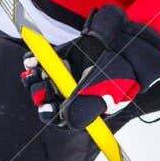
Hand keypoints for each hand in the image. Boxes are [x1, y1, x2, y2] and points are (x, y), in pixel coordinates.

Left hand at [22, 6, 159, 129]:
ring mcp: (64, 75)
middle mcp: (72, 93)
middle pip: (47, 99)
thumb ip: (85, 105)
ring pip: (40, 82)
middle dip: (40, 95)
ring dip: (33, 80)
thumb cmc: (123, 71)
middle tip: (41, 88)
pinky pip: (40, 62)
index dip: (51, 115)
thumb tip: (63, 119)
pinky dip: (32, 61)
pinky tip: (31, 61)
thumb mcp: (108, 90)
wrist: (129, 42)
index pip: (62, 117)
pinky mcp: (59, 57)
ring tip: (33, 75)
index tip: (46, 109)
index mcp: (84, 107)